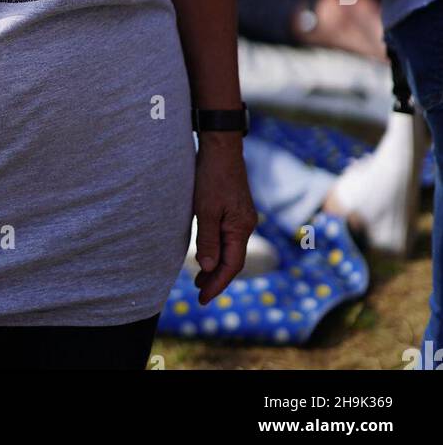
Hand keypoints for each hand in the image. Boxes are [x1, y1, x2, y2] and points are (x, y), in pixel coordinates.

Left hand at [191, 138, 257, 304]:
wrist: (221, 145)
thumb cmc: (212, 175)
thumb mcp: (206, 208)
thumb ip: (207, 239)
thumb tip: (208, 266)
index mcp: (241, 227)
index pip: (232, 265)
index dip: (217, 284)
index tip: (202, 298)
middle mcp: (246, 224)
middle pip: (233, 260)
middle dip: (216, 278)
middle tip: (198, 293)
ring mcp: (242, 216)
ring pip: (231, 249)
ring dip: (216, 265)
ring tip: (200, 279)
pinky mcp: (235, 209)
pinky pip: (228, 237)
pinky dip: (218, 249)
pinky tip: (207, 252)